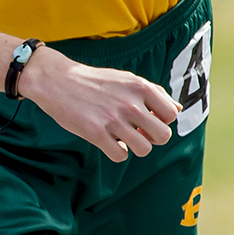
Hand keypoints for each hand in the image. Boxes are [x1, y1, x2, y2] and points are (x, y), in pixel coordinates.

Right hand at [20, 46, 179, 162]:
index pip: (172, 115)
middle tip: (137, 131)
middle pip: (163, 136)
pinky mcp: (96, 133)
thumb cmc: (94, 81)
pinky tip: (108, 142)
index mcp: (139, 87)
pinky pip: (120, 156)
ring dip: (135, 147)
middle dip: (152, 138)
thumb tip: (177, 110)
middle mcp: (130, 103)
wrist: (56, 79)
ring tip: (122, 137)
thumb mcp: (126, 79)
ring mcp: (113, 119)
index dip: (162, 120)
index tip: (147, 118)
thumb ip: (153, 93)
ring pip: (144, 149)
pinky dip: (117, 152)